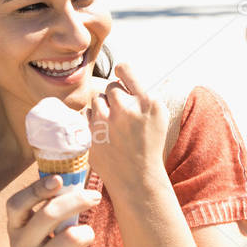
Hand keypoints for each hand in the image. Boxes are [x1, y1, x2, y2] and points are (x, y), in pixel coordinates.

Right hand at [0, 175, 98, 246]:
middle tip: (95, 196)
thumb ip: (45, 213)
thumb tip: (74, 181)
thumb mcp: (29, 236)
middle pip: (50, 214)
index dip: (37, 188)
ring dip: (87, 233)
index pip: (18, 203)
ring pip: (71, 236)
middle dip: (78, 200)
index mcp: (14, 228)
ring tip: (85, 237)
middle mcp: (21, 245)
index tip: (59, 178)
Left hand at [87, 62, 169, 193]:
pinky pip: (87, 117)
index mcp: (146, 102)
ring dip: (104, 108)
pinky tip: (105, 133)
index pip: (125, 69)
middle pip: (110, 87)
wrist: (137, 177)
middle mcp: (125, 110)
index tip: (121, 74)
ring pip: (97, 101)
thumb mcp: (159, 116)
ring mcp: (105, 124)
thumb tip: (125, 73)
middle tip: (122, 111)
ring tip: (114, 124)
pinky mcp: (91, 136)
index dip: (122, 70)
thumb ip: (144, 93)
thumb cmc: (149, 144)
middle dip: (115, 97)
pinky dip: (94, 122)